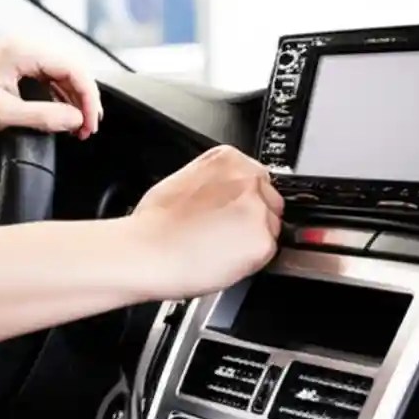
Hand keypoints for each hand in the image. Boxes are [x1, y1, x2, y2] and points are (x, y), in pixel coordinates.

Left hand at [0, 38, 102, 138]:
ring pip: (64, 72)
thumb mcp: (5, 114)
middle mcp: (25, 45)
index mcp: (22, 50)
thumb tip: (75, 119)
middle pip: (72, 68)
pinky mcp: (20, 62)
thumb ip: (44, 116)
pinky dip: (61, 95)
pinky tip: (64, 114)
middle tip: (88, 126)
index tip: (90, 122)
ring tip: (78, 125)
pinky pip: (51, 75)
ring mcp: (23, 52)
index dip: (87, 97)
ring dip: (74, 98)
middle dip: (84, 99)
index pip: (72, 68)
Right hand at [131, 145, 283, 298]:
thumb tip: (226, 195)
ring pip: (271, 227)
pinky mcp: (262, 241)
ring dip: (253, 238)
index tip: (231, 212)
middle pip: (269, 200)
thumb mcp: (185, 179)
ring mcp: (258, 209)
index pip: (256, 178)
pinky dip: (251, 260)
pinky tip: (224, 258)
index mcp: (228, 159)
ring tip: (219, 247)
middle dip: (252, 217)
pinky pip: (268, 252)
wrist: (147, 252)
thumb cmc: (154, 224)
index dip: (243, 200)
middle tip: (224, 232)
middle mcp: (248, 179)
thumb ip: (216, 182)